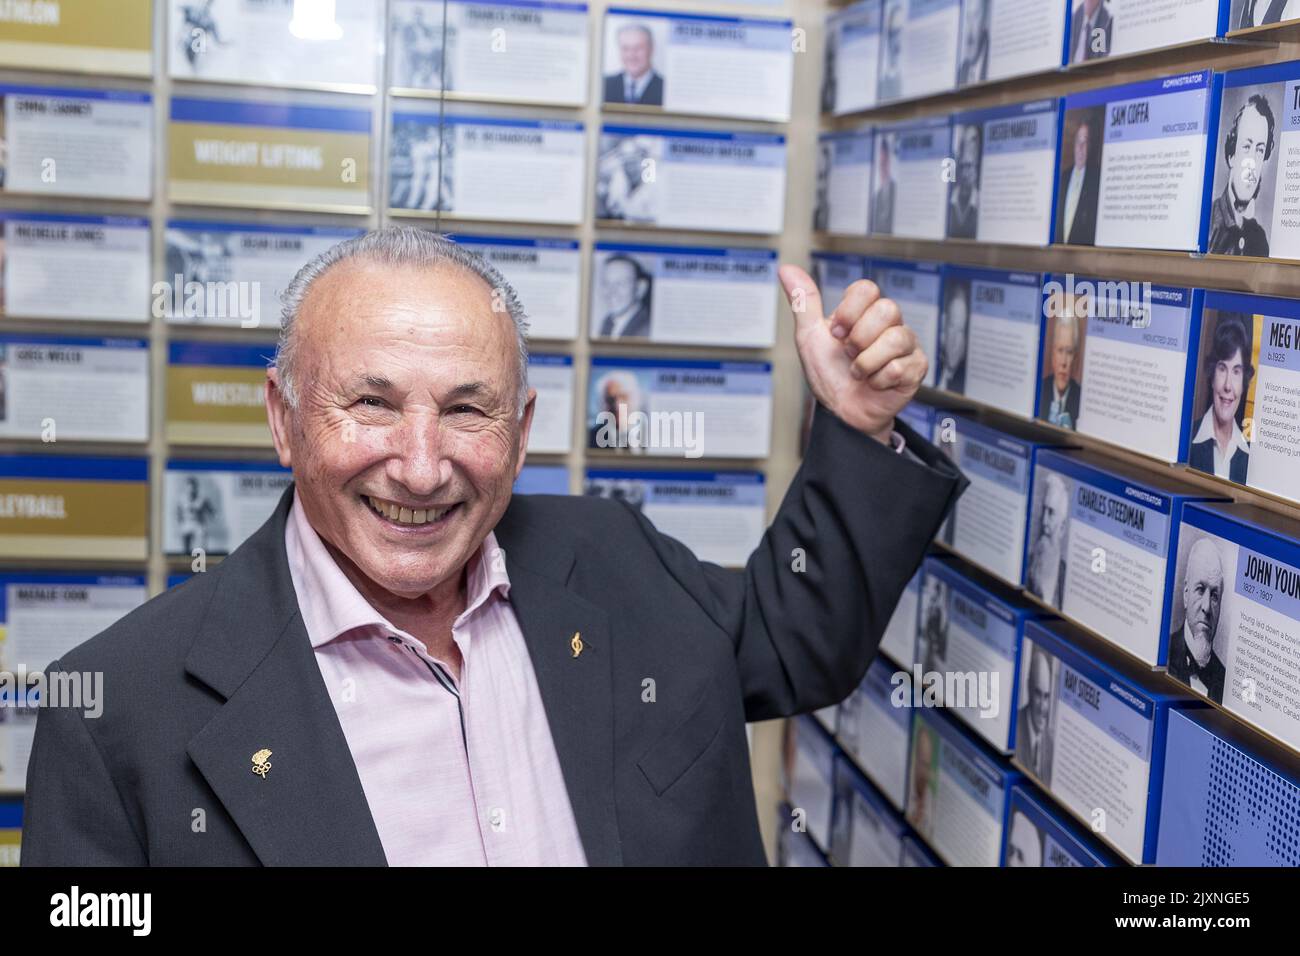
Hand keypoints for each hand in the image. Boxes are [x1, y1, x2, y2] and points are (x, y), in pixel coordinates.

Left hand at [778, 264, 927, 443]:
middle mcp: (889, 324)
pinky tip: (875, 384)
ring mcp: (906, 345)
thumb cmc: (829, 374)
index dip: (849, 311)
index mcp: (865, 312)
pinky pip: (900, 367)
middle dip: (858, 339)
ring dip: (866, 363)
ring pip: (896, 338)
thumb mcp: (809, 338)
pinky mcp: (916, 368)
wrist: (841, 412)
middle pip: (887, 309)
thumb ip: (804, 302)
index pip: (867, 288)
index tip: (835, 334)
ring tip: (859, 373)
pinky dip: (878, 381)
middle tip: (849, 355)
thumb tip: (785, 268)